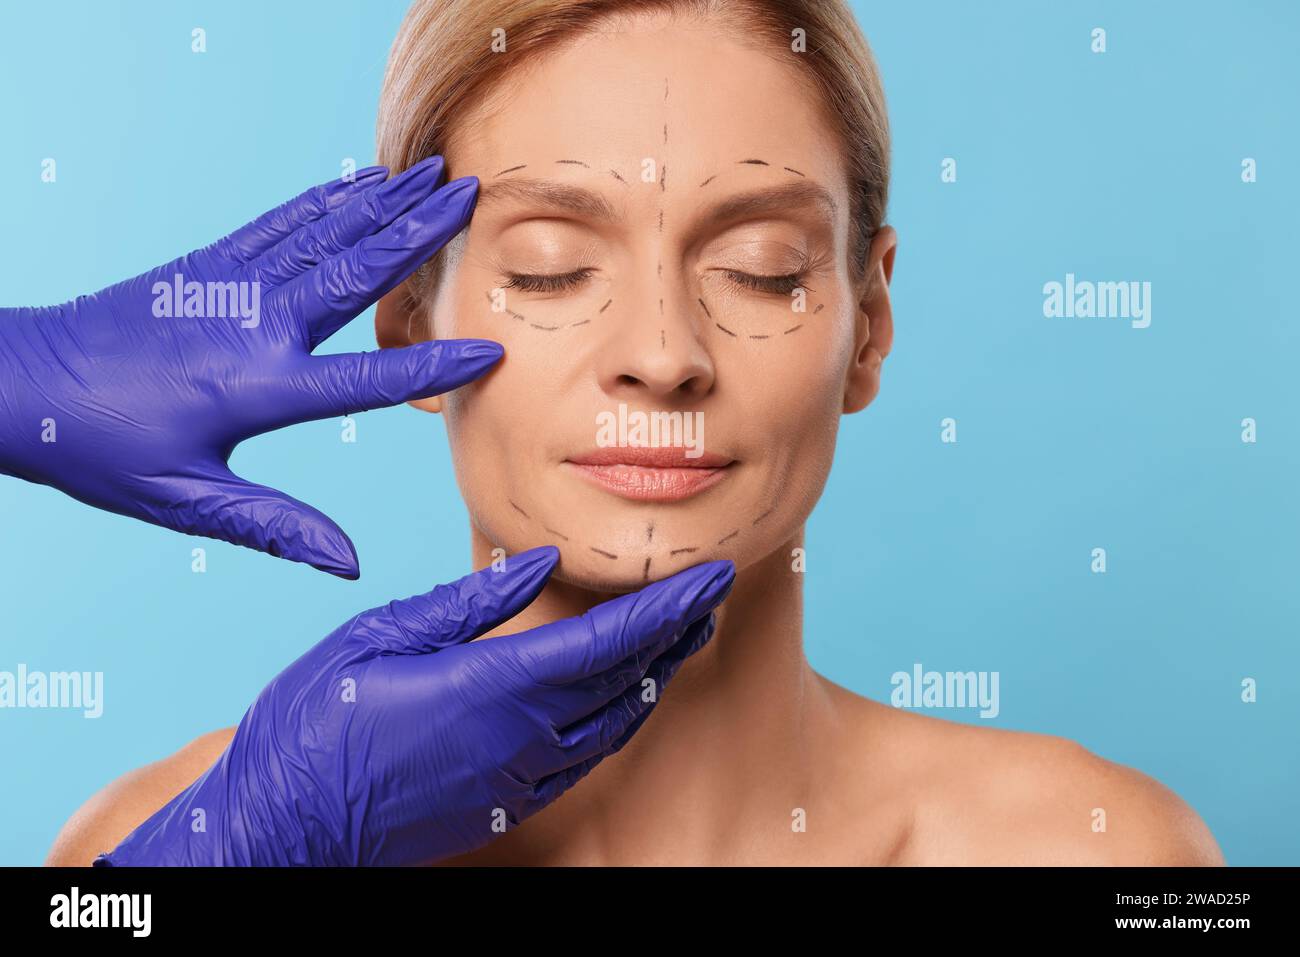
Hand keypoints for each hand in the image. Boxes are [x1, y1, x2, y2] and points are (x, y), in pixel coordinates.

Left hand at [0, 157, 493, 577]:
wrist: (19, 381)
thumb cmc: (99, 449)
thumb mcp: (184, 501)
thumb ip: (274, 527)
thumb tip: (349, 563)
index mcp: (255, 387)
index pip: (365, 381)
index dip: (430, 368)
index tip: (489, 351)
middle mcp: (252, 324)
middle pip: (354, 272)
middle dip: (419, 233)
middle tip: (471, 195)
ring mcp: (230, 285)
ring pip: (324, 235)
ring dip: (384, 203)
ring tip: (433, 173)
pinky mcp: (210, 265)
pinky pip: (282, 225)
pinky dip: (328, 201)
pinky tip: (361, 184)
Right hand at [93, 549, 733, 865]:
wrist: (281, 828)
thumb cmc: (315, 725)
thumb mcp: (380, 638)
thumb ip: (469, 602)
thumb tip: (540, 563)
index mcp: (491, 687)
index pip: (608, 640)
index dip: (668, 605)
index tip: (709, 573)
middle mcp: (521, 738)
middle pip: (627, 678)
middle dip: (678, 631)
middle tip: (712, 591)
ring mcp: (518, 778)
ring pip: (615, 722)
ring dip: (657, 673)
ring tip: (683, 634)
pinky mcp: (508, 803)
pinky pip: (586, 756)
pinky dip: (620, 716)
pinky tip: (626, 692)